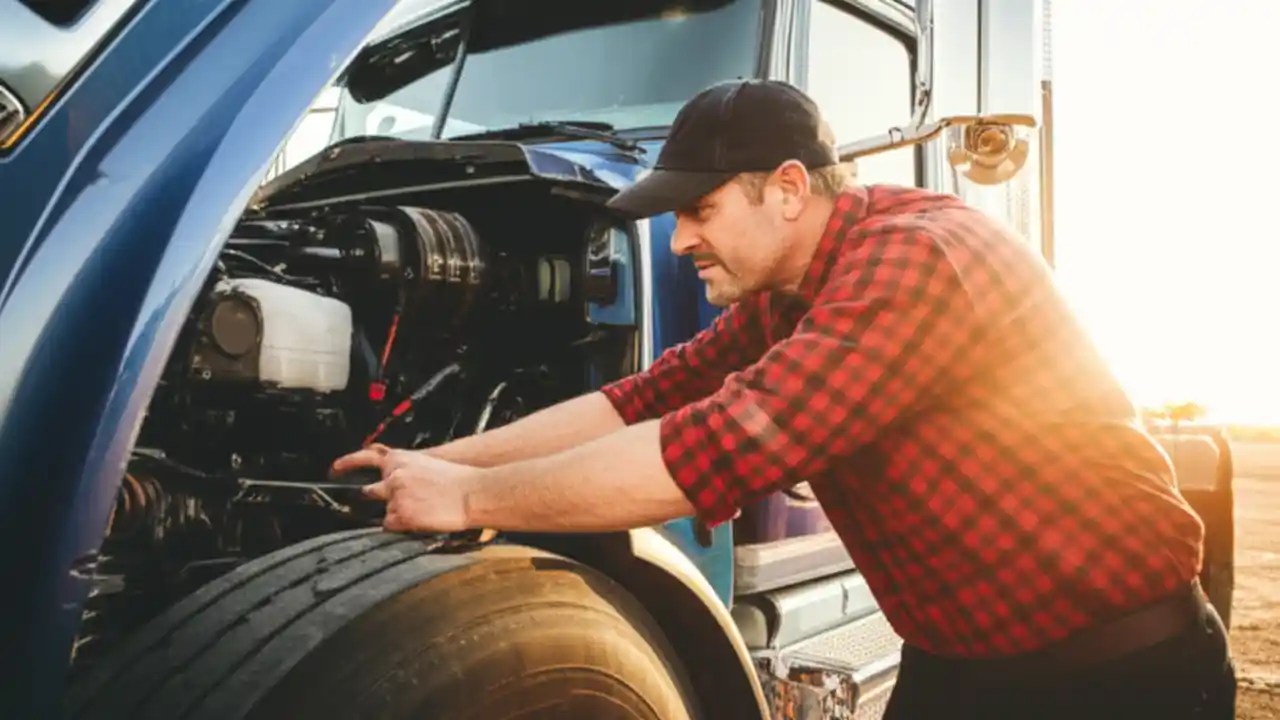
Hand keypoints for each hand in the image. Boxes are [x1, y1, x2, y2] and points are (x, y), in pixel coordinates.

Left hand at [330, 443, 475, 532]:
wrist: (471, 492)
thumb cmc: (457, 479)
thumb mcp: (427, 464)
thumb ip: (406, 469)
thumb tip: (394, 480)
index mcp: (400, 459)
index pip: (366, 457)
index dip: (347, 464)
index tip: (333, 469)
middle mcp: (393, 476)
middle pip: (370, 491)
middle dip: (374, 499)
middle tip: (384, 504)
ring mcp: (394, 496)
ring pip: (385, 511)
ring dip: (398, 514)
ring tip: (422, 512)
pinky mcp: (400, 514)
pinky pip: (392, 525)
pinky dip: (404, 525)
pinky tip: (422, 520)